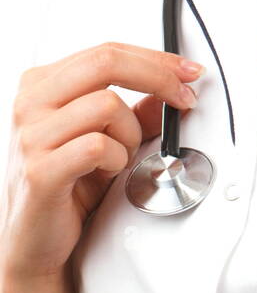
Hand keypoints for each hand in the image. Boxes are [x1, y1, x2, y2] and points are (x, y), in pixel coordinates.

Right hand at [0, 43, 203, 282]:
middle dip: (157, 77)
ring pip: (107, 105)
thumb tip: (175, 89)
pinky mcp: (40, 170)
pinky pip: (98, 146)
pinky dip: (117, 159)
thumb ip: (137, 112)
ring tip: (122, 156)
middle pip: (105, 62)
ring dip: (131, 133)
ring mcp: (31, 135)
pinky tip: (108, 172)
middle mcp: (30, 103)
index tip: (189, 72)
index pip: (106, 51)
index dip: (156, 60)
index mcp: (41, 85)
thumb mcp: (108, 140)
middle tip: (183, 99)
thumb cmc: (69, 186)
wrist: (34, 241)